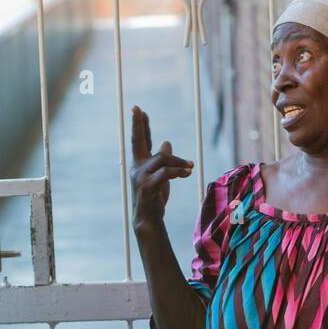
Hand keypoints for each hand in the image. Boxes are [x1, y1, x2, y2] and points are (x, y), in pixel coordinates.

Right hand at [130, 105, 193, 229]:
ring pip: (162, 158)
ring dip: (179, 161)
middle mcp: (137, 167)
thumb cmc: (155, 197)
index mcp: (140, 163)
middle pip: (138, 141)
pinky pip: (166, 172)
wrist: (149, 218)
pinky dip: (179, 171)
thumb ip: (162, 159)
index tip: (138, 109)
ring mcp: (141, 176)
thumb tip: (166, 142)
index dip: (140, 125)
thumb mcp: (162, 175)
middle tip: (138, 109)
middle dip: (138, 125)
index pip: (140, 140)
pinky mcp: (148, 186)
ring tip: (190, 166)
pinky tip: (188, 172)